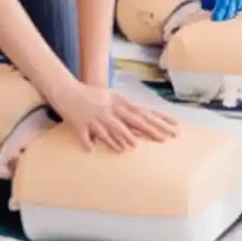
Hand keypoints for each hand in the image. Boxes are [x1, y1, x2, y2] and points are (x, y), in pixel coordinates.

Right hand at [49, 81, 178, 152]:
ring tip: (132, 147)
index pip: (144, 113)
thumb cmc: (91, 96)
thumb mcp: (111, 99)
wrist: (67, 91)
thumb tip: (142, 117)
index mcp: (119, 104)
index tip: (175, 126)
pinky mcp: (79, 125)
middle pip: (134, 121)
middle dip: (150, 130)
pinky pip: (86, 137)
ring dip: (120, 138)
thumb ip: (125, 109)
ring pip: (110, 129)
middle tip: (164, 139)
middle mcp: (110, 110)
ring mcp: (95, 118)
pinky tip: (93, 149)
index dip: (160, 120)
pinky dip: (89, 142)